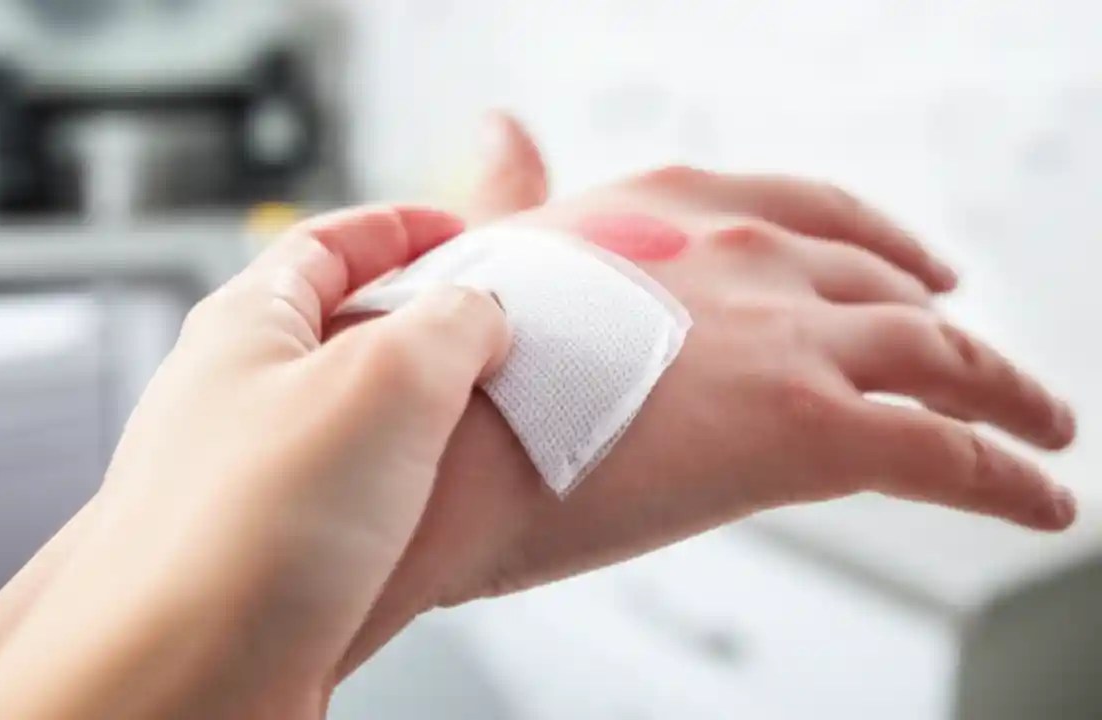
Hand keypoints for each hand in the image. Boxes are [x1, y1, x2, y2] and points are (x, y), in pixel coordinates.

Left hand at [0, 206, 507, 718]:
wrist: (180, 685)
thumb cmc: (251, 530)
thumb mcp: (385, 381)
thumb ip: (451, 323)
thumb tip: (483, 315)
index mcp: (246, 326)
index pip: (324, 243)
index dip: (398, 227)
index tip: (463, 232)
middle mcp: (237, 396)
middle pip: (340, 327)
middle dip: (420, 319)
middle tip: (493, 327)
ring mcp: (249, 477)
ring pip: (351, 417)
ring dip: (421, 409)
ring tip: (486, 415)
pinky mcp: (269, 555)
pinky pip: (351, 495)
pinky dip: (404, 485)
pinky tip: (440, 506)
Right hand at [340, 114, 1076, 672]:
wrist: (421, 450)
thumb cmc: (437, 368)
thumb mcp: (485, 254)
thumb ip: (519, 195)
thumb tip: (503, 129)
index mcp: (668, 203)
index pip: (808, 208)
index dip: (875, 238)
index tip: (912, 266)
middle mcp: (741, 250)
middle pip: (886, 284)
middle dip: (945, 321)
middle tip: (976, 354)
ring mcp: (783, 332)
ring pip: (943, 357)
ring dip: (1010, 395)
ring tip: (1044, 428)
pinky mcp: (809, 429)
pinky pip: (946, 454)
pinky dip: (1009, 478)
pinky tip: (1037, 499)